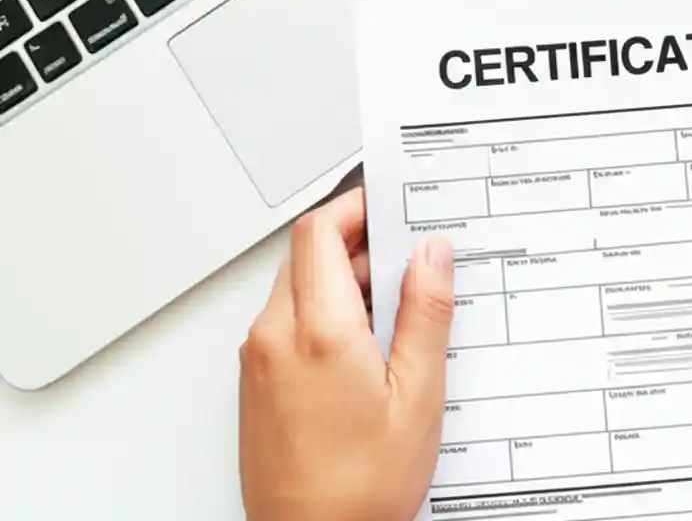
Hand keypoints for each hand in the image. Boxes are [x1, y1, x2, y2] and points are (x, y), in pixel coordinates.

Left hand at [238, 187, 455, 520]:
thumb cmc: (359, 488)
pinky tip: (368, 347)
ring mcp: (259, 361)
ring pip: (297, 288)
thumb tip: (431, 256)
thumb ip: (424, 315)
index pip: (320, 232)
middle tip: (407, 258)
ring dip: (343, 281)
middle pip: (306, 256)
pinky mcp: (258, 382)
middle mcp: (275, 338)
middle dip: (357, 245)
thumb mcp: (418, 396)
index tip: (389, 206)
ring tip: (397, 311)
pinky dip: (326, 313)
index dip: (355, 207)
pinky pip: (289, 323)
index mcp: (318, 333)